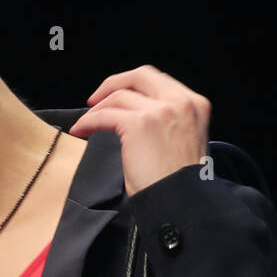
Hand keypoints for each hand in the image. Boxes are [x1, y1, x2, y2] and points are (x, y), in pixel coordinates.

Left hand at [68, 64, 210, 196]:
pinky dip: (89, 121)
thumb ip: (168, 124)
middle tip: (96, 100)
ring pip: (119, 95)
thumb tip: (136, 120)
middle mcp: (180, 101)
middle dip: (114, 83)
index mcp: (195, 105)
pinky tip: (81, 130)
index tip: (119, 96)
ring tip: (86, 123)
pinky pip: (105, 115)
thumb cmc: (180, 184)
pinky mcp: (138, 124)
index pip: (160, 81)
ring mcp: (160, 110)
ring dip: (98, 108)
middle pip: (140, 75)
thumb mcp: (183, 142)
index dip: (135, 86)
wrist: (182, 201)